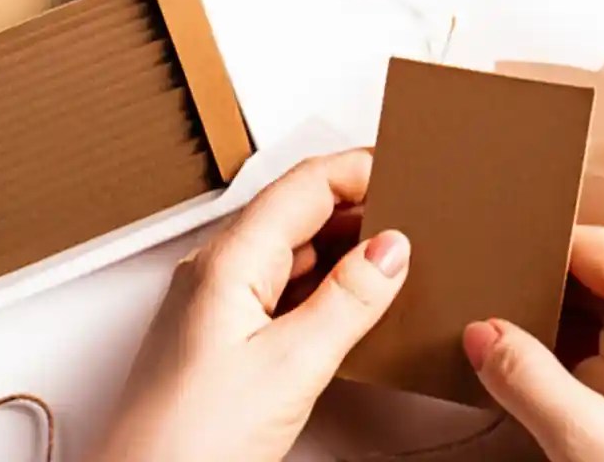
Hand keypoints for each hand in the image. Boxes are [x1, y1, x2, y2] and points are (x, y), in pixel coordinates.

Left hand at [90, 150, 410, 460]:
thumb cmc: (189, 439)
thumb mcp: (291, 365)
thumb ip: (348, 301)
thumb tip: (390, 249)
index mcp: (229, 260)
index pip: (304, 184)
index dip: (358, 168)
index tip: (408, 170)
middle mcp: (217, 270)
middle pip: (297, 210)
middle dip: (357, 204)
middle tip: (414, 214)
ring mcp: (217, 302)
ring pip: (291, 250)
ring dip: (343, 246)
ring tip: (395, 258)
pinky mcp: (222, 336)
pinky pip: (280, 288)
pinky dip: (322, 284)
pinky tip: (352, 304)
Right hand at [462, 226, 603, 461]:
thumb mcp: (590, 443)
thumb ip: (525, 379)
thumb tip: (484, 335)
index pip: (588, 246)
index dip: (534, 264)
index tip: (492, 287)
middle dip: (557, 311)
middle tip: (506, 342)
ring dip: (586, 347)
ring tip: (543, 377)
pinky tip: (587, 404)